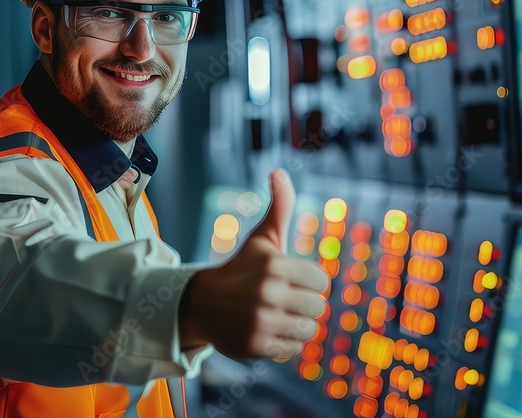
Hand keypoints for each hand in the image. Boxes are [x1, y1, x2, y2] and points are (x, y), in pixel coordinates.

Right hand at [179, 169, 329, 359]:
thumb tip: (279, 171)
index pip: (320, 281)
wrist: (202, 303)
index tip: (289, 280)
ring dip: (296, 325)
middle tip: (281, 300)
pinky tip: (266, 331)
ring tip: (276, 316)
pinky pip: (293, 349)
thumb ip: (279, 206)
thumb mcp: (262, 238)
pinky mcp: (256, 346)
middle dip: (303, 304)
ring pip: (309, 331)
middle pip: (317, 307)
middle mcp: (268, 293)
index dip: (308, 281)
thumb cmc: (241, 268)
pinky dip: (284, 343)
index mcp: (274, 265)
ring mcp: (261, 321)